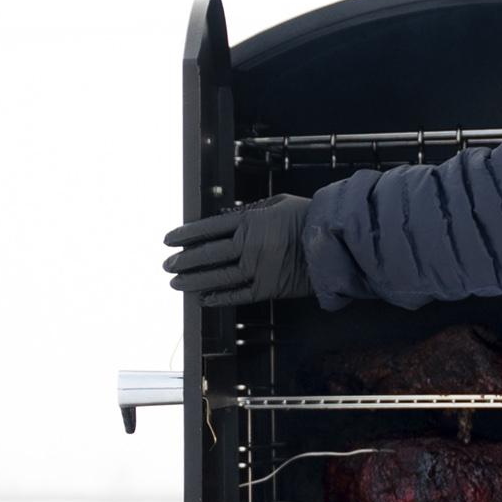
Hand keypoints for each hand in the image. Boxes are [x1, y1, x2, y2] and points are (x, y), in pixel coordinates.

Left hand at [163, 194, 312, 304]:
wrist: (335, 243)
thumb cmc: (311, 219)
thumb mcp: (279, 203)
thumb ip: (254, 210)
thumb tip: (233, 218)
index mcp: (250, 221)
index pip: (207, 228)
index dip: (185, 235)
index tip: (170, 239)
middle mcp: (248, 245)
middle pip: (207, 254)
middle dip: (183, 259)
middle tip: (167, 264)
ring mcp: (257, 269)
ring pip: (217, 277)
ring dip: (193, 280)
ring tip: (176, 283)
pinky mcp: (267, 288)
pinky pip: (237, 295)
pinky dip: (218, 298)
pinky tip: (203, 298)